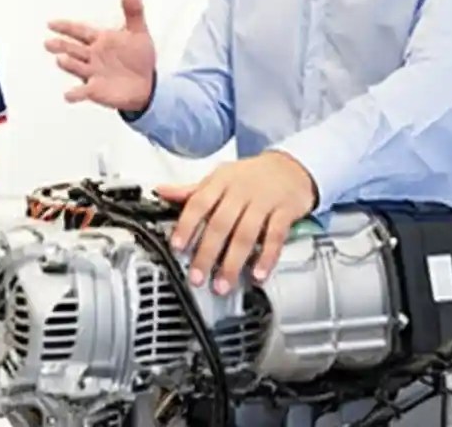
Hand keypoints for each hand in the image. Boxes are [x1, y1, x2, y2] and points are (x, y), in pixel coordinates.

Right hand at [45, 0, 156, 110]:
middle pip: (72, 48)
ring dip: (68, 63)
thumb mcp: (138, 32)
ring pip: (76, 66)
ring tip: (61, 59)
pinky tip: (68, 95)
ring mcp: (92, 73)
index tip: (51, 24)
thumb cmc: (139, 57)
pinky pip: (82, 92)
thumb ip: (133, 11)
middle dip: (60, 45)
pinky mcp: (95, 90)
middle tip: (48, 42)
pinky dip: (75, 94)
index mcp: (99, 40)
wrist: (147, 84)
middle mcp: (91, 56)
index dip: (65, 27)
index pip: (79, 31)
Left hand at [156, 151, 316, 294]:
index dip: (186, 226)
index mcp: (220, 181)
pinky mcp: (285, 211)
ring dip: (233, 263)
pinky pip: (275, 236)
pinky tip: (258, 274)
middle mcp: (240, 191)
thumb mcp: (220, 178)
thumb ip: (192, 191)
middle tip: (197, 277)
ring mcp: (264, 201)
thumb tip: (161, 191)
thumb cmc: (250, 176)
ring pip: (246, 234)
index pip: (198, 203)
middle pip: (220, 224)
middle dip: (207, 254)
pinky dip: (267, 257)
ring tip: (223, 284)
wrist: (290, 166)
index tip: (177, 247)